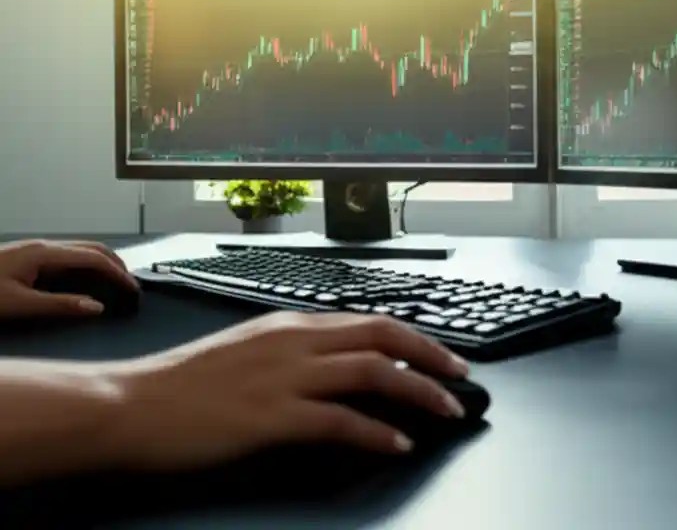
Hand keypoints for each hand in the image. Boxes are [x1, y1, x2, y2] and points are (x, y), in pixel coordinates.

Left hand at [0, 239, 139, 318]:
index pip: (94, 258)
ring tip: (115, 283)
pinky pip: (67, 256)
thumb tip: (97, 307)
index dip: (118, 274)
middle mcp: (43, 246)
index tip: (133, 290)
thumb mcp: (18, 305)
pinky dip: (86, 266)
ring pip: (79, 250)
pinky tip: (85, 281)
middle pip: (91, 248)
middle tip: (131, 286)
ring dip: (102, 263)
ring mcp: (34, 249)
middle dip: (116, 264)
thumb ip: (60, 305)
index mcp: (44, 254)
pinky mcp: (27, 257)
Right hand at [102, 311, 470, 471]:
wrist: (128, 404)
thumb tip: (338, 362)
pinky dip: (378, 431)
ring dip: (420, 392)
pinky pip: (341, 420)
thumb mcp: (247, 352)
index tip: (441, 354)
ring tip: (446, 411)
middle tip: (461, 378)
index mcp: (289, 324)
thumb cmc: (182, 384)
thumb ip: (294, 352)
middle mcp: (294, 341)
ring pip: (374, 372)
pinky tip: (397, 443)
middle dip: (432, 356)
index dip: (414, 337)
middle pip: (384, 337)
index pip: (369, 320)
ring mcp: (284, 377)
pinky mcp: (271, 415)